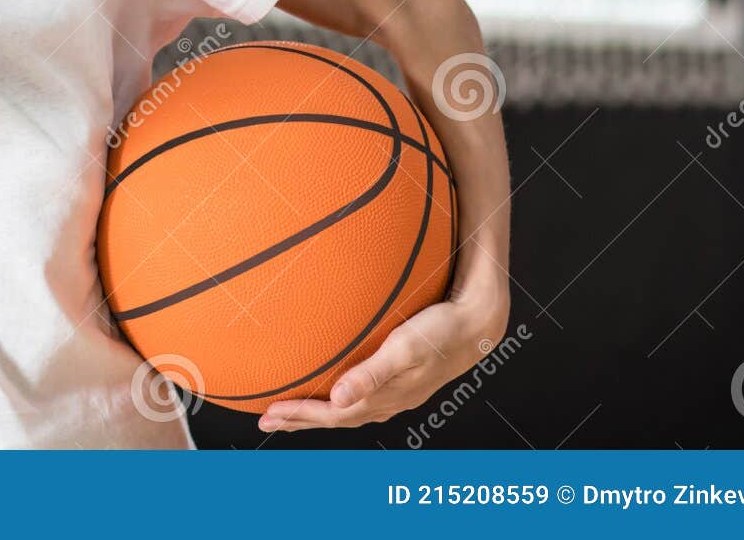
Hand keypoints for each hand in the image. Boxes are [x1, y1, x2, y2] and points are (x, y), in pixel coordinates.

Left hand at [257, 288, 509, 432]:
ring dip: (317, 412)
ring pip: (348, 409)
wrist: (477, 323)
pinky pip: (360, 396)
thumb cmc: (438, 331)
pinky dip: (338, 399)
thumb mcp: (403, 349)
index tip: (271, 413)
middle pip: (336, 417)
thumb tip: (337, 399)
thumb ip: (371, 374)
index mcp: (385, 397)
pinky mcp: (401, 381)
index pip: (334, 414)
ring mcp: (396, 393)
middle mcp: (388, 401)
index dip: (301, 415)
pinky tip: (332, 390)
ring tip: (290, 411)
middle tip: (266, 420)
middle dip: (300, 419)